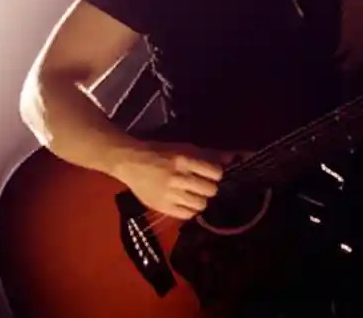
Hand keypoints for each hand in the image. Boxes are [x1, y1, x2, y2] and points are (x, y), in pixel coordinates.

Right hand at [112, 142, 231, 219]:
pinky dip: (189, 210)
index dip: (215, 174)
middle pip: (210, 190)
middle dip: (209, 187)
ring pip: (201, 205)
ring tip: (192, 194)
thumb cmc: (159, 152)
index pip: (215, 173)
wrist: (130, 162)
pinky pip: (187, 215)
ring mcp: (170, 195)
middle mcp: (179, 178)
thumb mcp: (183, 148)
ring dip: (200, 199)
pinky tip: (184, 202)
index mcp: (184, 160)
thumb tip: (232, 158)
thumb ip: (208, 154)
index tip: (210, 173)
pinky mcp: (162, 207)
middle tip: (201, 185)